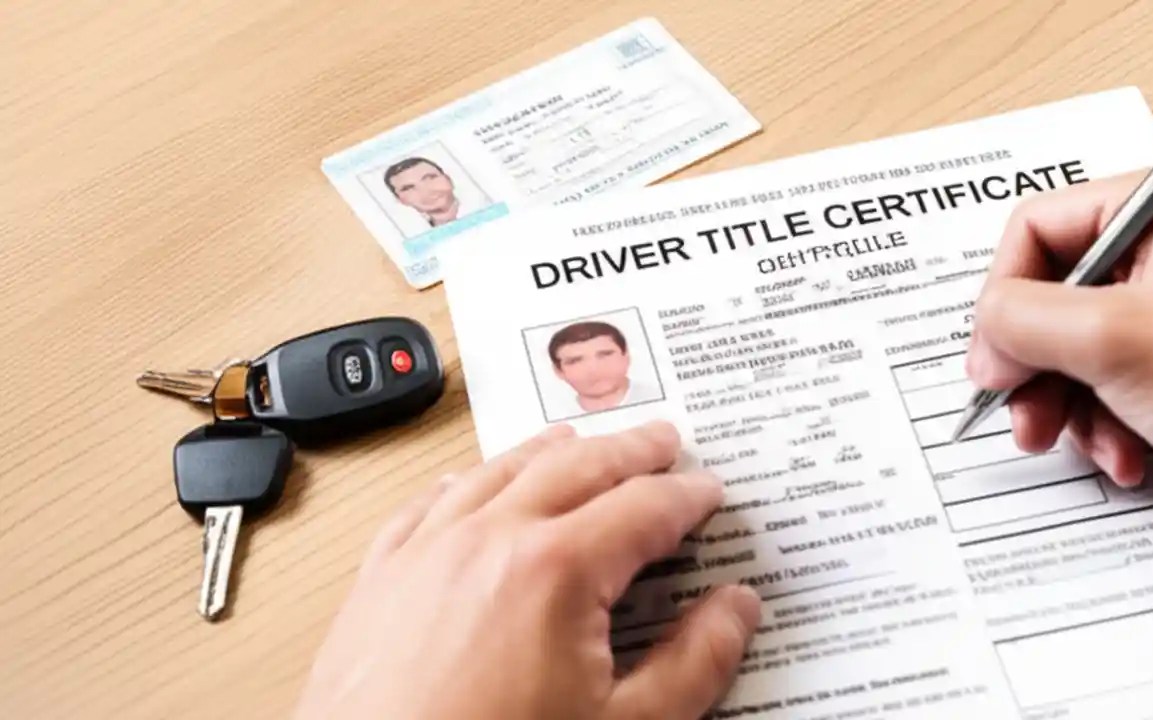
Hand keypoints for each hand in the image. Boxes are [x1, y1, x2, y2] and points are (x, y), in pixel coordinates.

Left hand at [292, 421, 761, 719]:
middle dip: (630, 450)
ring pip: (502, 469)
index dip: (686, 495)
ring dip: (554, 450)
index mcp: (556, 569)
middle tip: (663, 441)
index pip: (644, 507)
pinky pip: (431, 500)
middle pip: (578, 466)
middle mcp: (489, 538)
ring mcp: (428, 549)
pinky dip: (470, 479)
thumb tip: (734, 610)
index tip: (707, 492)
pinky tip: (476, 481)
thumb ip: (691, 664)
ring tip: (581, 441)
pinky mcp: (382, 574)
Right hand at [966, 166, 1152, 529]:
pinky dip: (1099, 423)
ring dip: (1059, 402)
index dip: (1005, 291)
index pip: (1039, 226)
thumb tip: (986, 330)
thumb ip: (1024, 321)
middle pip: (1048, 294)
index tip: (995, 349)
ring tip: (1065, 434)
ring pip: (1070, 347)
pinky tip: (1121, 449)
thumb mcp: (1114, 339)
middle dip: (1029, 361)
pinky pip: (1104, 384)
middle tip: (1016, 398)